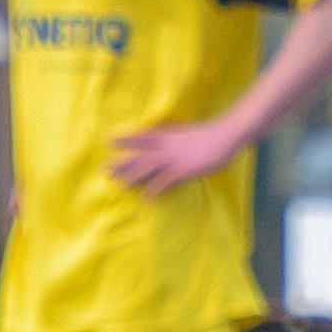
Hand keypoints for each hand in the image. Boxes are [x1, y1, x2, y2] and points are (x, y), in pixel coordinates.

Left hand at [109, 121, 245, 194]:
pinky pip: (165, 180)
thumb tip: (171, 144)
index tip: (109, 139)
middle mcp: (167, 146)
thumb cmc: (211, 135)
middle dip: (122, 162)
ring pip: (148, 167)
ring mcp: (175, 157)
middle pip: (139, 154)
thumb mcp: (189, 134)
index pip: (142, 135)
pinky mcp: (184, 169)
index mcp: (168, 135)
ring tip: (121, 186)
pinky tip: (147, 197)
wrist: (226, 135)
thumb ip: (177, 139)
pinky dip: (155, 188)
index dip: (126, 137)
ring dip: (133, 177)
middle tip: (105, 169)